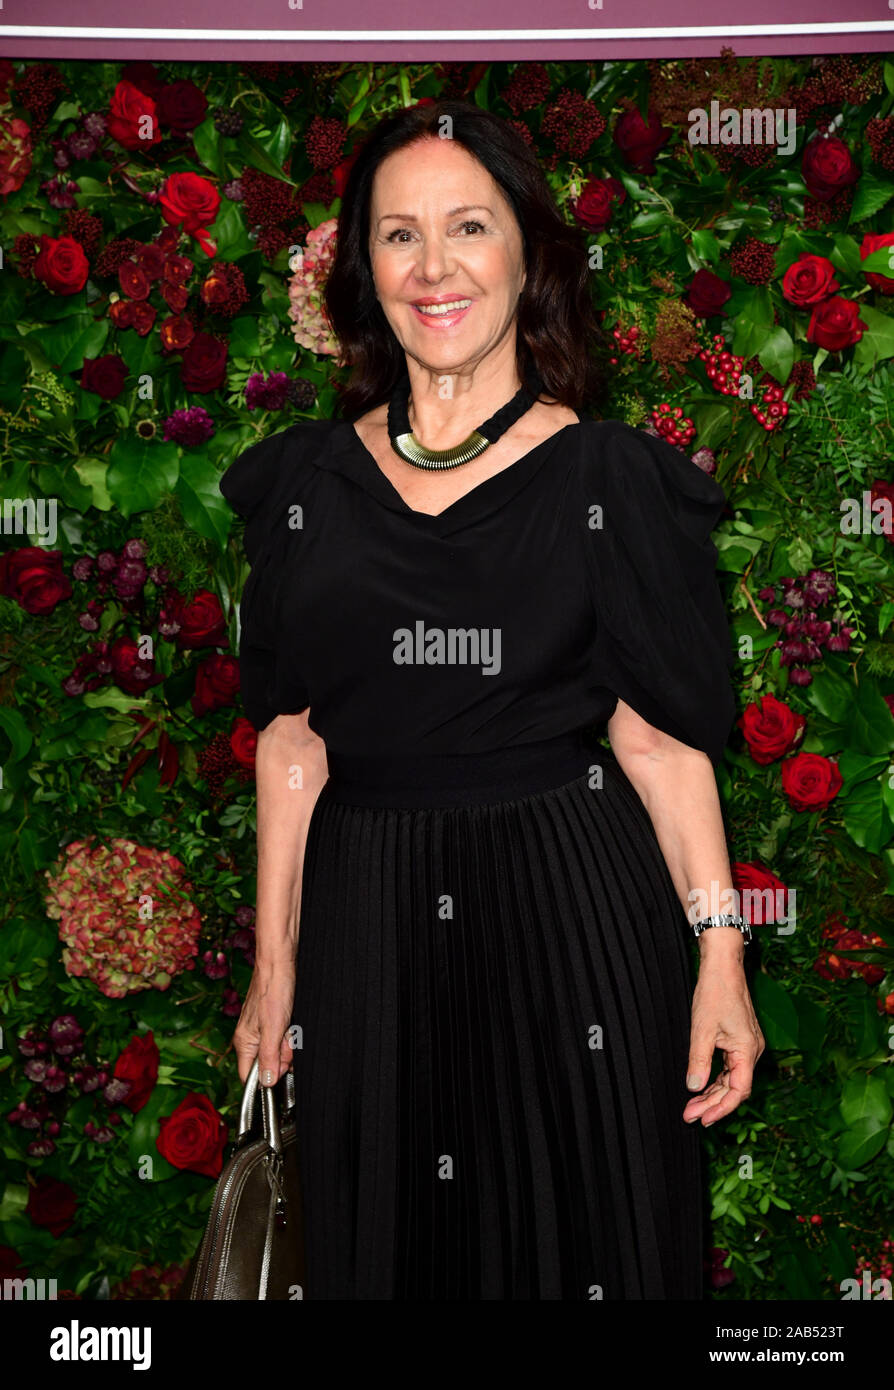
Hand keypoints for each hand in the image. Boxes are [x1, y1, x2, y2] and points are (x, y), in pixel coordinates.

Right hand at [232, 959, 295, 1086]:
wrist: (281, 961)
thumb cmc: (274, 990)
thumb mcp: (273, 1029)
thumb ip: (268, 1057)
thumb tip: (266, 1083)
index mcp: (245, 1043)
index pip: (248, 1076)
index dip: (267, 1078)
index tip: (281, 1071)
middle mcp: (251, 1038)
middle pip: (270, 1063)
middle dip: (284, 1055)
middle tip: (288, 1038)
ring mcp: (262, 1028)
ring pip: (280, 1049)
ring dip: (290, 1041)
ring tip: (290, 1025)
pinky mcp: (274, 1020)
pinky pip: (286, 1035)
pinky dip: (292, 1030)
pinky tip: (293, 1020)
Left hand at [683, 957, 763, 1125]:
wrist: (723, 967)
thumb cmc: (715, 992)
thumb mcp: (702, 1029)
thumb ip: (698, 1060)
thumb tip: (694, 1087)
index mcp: (747, 1050)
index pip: (738, 1090)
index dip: (721, 1108)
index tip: (703, 1119)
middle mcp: (752, 1051)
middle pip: (735, 1088)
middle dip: (712, 1104)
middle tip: (690, 1116)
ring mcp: (747, 1046)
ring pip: (732, 1079)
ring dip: (712, 1093)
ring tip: (692, 1106)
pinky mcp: (740, 1041)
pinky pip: (730, 1068)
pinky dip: (716, 1079)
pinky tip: (702, 1087)